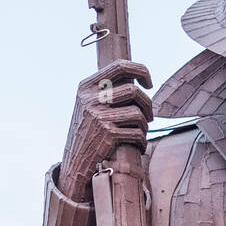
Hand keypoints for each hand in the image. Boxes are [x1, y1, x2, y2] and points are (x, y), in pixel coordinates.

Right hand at [59, 59, 152, 197]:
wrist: (76, 159)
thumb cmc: (88, 129)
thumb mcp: (89, 102)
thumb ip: (107, 88)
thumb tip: (139, 80)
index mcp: (87, 86)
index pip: (120, 66)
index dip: (141, 71)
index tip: (149, 83)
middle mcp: (91, 99)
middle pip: (133, 91)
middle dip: (148, 104)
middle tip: (149, 116)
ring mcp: (98, 116)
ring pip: (137, 114)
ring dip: (145, 125)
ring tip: (141, 131)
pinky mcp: (107, 135)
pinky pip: (137, 133)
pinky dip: (142, 140)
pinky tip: (138, 145)